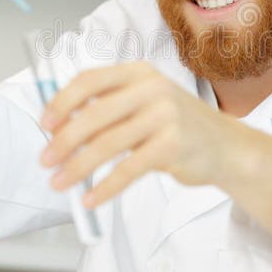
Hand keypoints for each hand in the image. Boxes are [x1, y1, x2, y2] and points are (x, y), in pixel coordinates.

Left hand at [38, 61, 244, 207]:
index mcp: (139, 73)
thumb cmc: (178, 125)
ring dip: (77, 167)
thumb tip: (60, 127)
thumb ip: (110, 108)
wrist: (226, 146)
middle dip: (63, 140)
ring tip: (60, 182)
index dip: (62, 101)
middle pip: (94, 114)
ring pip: (107, 144)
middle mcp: (152, 88)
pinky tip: (91, 198)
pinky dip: (105, 187)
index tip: (45, 123)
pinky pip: (128, 169)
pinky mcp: (173, 145)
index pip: (90, 80)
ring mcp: (165, 115)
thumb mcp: (147, 103)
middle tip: (45, 160)